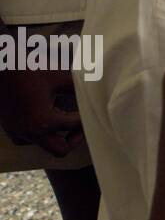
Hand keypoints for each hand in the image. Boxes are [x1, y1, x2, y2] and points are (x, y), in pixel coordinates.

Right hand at [0, 24, 83, 156]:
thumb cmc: (30, 69)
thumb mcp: (60, 77)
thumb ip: (80, 87)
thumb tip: (99, 91)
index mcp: (43, 121)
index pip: (75, 127)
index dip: (89, 119)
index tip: (96, 110)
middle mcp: (29, 132)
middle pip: (60, 150)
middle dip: (75, 138)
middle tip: (82, 123)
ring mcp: (18, 133)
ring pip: (45, 145)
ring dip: (59, 135)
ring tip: (66, 116)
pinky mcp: (11, 129)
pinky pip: (31, 140)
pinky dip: (43, 132)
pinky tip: (49, 115)